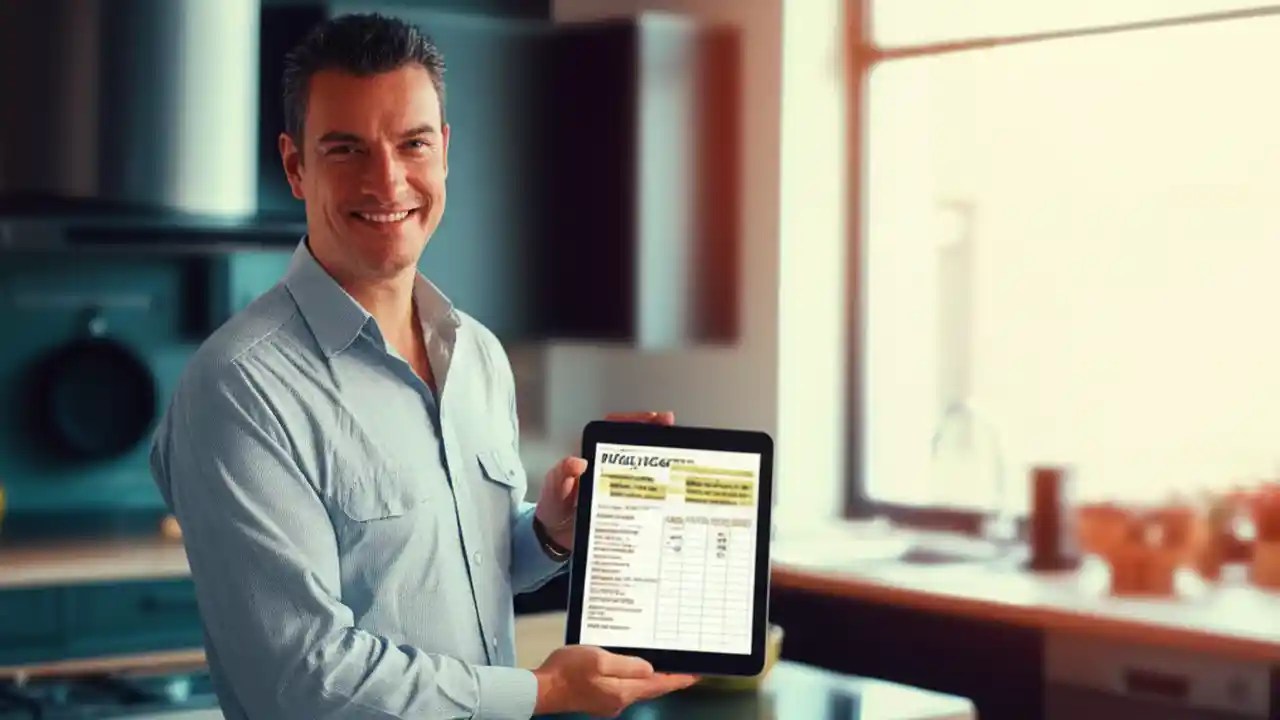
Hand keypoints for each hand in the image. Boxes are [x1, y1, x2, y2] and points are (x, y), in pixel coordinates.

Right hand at [533, 645, 697, 716]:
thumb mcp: (599, 659)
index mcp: (623, 691)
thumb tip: (649, 668)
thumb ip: (627, 665)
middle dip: (667, 679)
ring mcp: (608, 703)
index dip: (678, 679)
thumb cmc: (567, 671)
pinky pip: (623, 689)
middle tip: (683, 668)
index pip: (659, 685)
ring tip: (663, 667)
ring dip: (651, 679)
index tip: (695, 674)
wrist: (542, 689)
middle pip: (650, 689)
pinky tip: (632, 670)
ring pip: (637, 689)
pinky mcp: (599, 700)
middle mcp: (619, 701)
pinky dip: (633, 680)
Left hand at [534, 411, 675, 549]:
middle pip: (632, 442)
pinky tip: (671, 482)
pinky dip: (658, 483)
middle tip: (670, 427)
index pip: (612, 430)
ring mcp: (616, 482)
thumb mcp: (553, 490)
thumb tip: (577, 462)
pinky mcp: (623, 499)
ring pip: (641, 462)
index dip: (632, 422)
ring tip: (677, 449)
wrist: (555, 536)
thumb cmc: (553, 509)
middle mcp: (606, 465)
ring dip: (659, 454)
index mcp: (590, 456)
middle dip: (653, 432)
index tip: (649, 419)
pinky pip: (643, 486)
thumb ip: (561, 476)